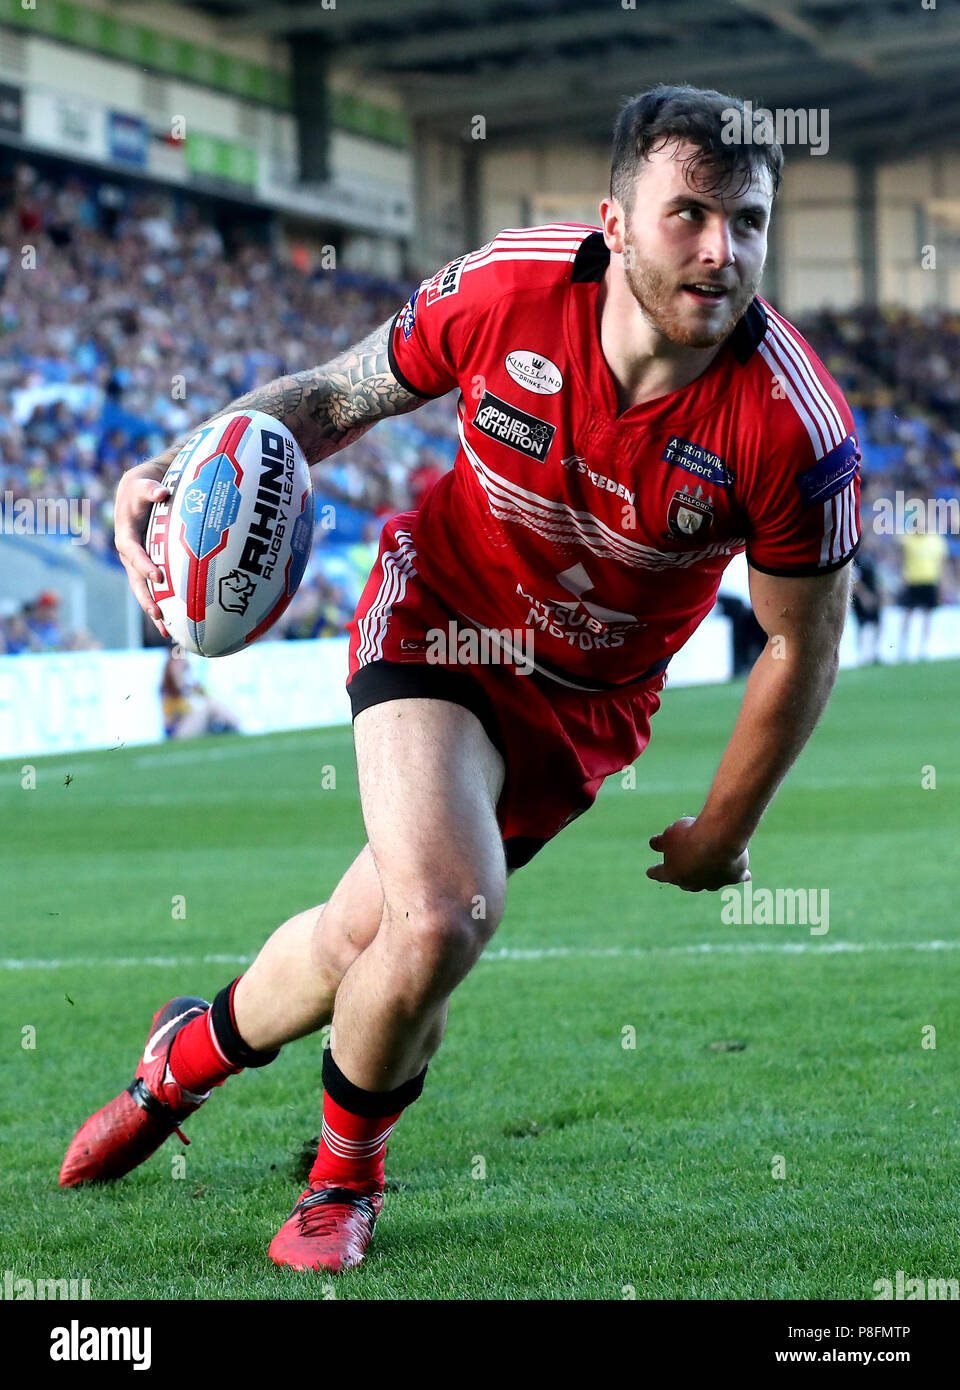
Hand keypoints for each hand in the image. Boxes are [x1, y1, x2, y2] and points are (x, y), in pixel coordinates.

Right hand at [114, 461, 171, 636]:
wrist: (140, 490)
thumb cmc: (145, 485)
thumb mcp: (145, 481)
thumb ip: (151, 487)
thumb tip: (162, 492)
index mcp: (126, 534)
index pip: (133, 551)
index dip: (143, 564)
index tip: (158, 576)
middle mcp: (129, 552)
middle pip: (135, 579)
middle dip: (146, 596)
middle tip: (158, 612)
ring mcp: (137, 563)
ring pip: (142, 590)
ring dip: (153, 608)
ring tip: (166, 630)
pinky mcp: (147, 568)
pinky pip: (152, 589)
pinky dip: (161, 605)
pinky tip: (173, 625)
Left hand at [646, 815, 750, 892]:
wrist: (718, 838)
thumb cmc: (690, 834)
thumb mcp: (670, 833)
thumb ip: (661, 841)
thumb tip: (653, 844)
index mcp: (674, 874)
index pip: (660, 873)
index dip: (655, 871)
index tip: (649, 872)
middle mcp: (694, 883)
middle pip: (687, 882)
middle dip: (684, 878)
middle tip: (682, 874)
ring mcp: (714, 882)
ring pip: (711, 883)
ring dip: (711, 878)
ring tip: (713, 877)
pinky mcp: (733, 877)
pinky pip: (738, 877)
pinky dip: (741, 875)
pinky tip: (746, 876)